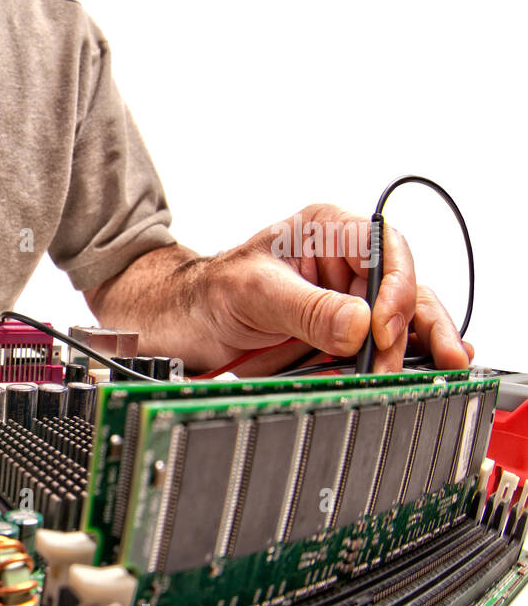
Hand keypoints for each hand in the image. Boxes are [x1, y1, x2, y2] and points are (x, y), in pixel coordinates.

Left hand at [90, 203, 472, 373]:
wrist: (175, 328)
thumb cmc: (204, 295)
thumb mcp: (252, 294)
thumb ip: (306, 309)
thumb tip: (359, 326)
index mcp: (327, 232)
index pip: (385, 250)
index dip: (394, 288)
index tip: (381, 328)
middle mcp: (343, 265)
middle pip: (401, 291)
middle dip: (406, 329)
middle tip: (392, 365)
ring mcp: (344, 304)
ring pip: (400, 322)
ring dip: (413, 349)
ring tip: (430, 373)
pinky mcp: (338, 340)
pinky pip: (378, 350)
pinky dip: (398, 363)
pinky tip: (422, 372)